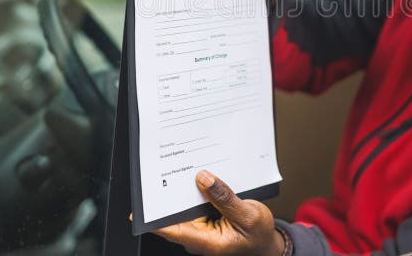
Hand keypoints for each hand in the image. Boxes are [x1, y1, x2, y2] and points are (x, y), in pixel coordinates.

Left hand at [154, 170, 284, 255]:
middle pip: (176, 214)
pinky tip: (204, 180)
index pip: (170, 229)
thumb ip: (225, 198)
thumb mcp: (248, 215)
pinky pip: (195, 205)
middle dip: (174, 193)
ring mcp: (200, 229)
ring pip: (185, 207)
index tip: (144, 200)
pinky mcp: (205, 221)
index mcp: (206, 242)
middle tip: (177, 168)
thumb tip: (204, 179)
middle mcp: (198, 237)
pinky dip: (198, 193)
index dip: (154, 216)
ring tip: (194, 170)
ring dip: (187, 190)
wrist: (267, 244)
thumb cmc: (259, 235)